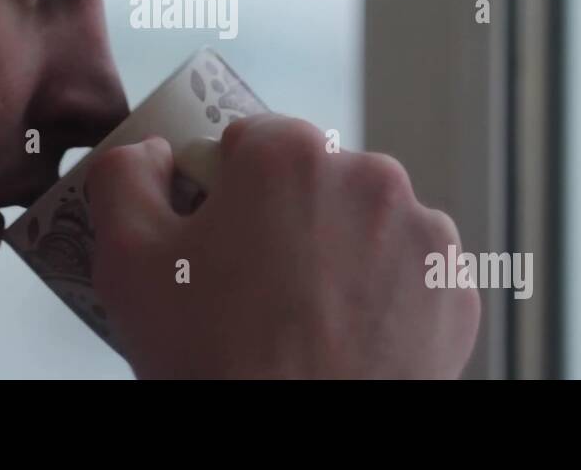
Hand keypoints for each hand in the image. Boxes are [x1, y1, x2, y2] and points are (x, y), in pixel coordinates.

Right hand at [84, 114, 480, 378]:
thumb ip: (124, 176)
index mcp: (292, 154)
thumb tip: (154, 151)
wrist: (293, 452)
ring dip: (339, 251)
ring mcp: (423, 236)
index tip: (218, 241)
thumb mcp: (127, 262)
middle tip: (256, 288)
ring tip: (305, 318)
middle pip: (313, 179)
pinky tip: (349, 334)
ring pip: (366, 222)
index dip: (226, 192)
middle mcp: (371, 177)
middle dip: (285, 219)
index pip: (250, 142)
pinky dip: (383, 295)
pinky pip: (409, 272)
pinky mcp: (457, 291)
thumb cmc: (214, 360)